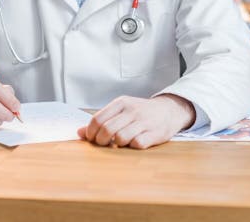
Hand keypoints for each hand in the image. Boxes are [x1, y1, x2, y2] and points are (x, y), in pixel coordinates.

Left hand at [77, 94, 194, 148]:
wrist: (169, 110)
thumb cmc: (140, 113)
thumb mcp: (121, 111)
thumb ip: (102, 120)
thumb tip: (79, 132)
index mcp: (121, 102)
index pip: (97, 120)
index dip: (90, 133)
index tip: (93, 139)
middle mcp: (132, 110)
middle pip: (106, 130)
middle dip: (102, 142)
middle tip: (106, 144)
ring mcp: (144, 121)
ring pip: (120, 138)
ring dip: (118, 145)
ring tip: (121, 142)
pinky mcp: (154, 133)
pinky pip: (136, 144)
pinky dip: (132, 146)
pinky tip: (135, 143)